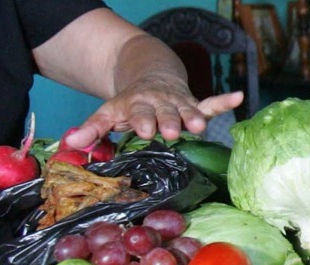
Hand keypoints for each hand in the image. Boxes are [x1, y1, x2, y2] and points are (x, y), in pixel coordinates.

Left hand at [62, 81, 243, 149]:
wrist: (150, 77)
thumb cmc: (131, 105)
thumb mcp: (108, 113)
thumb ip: (93, 129)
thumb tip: (70, 143)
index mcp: (137, 105)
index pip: (139, 113)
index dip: (142, 121)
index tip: (144, 130)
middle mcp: (160, 103)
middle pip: (166, 113)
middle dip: (170, 121)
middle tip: (173, 132)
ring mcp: (179, 103)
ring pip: (188, 110)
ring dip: (195, 117)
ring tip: (200, 125)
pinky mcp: (195, 104)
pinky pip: (211, 104)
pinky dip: (224, 101)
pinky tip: (238, 97)